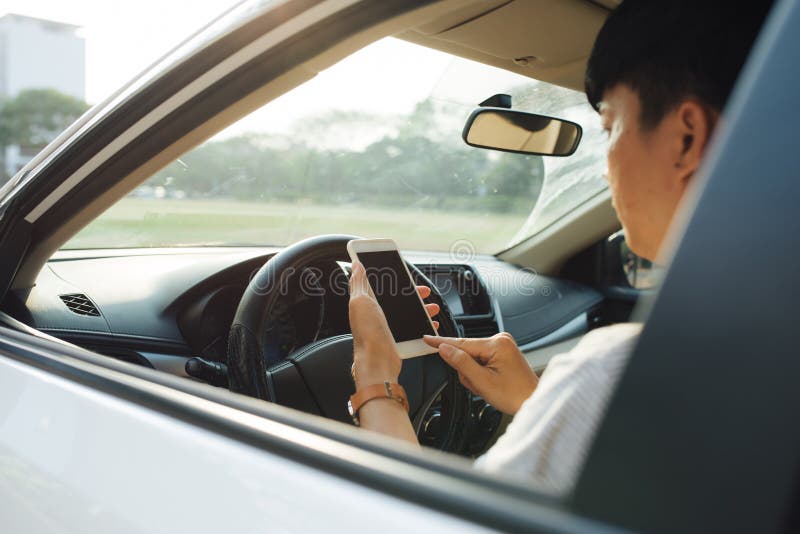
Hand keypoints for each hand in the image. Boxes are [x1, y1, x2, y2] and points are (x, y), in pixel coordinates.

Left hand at [348, 261, 439, 389]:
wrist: (377, 361)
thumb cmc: (367, 333)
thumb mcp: (360, 301)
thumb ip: (358, 283)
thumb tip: (356, 265)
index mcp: (367, 302)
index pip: (381, 285)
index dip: (393, 278)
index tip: (405, 274)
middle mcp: (377, 314)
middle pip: (398, 299)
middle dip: (413, 294)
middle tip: (424, 291)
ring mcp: (388, 326)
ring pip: (409, 313)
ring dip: (422, 309)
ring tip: (432, 308)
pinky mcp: (398, 338)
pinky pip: (414, 328)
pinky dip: (424, 325)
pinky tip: (430, 323)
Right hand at [423, 332, 537, 414]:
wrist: (533, 401)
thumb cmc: (515, 395)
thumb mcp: (483, 382)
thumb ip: (461, 363)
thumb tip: (445, 349)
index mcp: (497, 344)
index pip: (461, 342)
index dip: (442, 343)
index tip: (427, 338)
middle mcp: (501, 340)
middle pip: (467, 352)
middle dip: (468, 371)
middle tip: (480, 385)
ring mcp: (503, 346)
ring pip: (472, 358)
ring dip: (474, 374)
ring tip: (488, 386)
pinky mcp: (503, 352)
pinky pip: (481, 360)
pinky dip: (480, 373)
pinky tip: (490, 382)